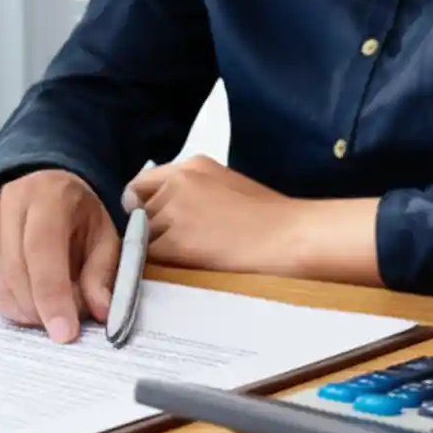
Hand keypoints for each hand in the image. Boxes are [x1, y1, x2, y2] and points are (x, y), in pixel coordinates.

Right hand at [0, 170, 119, 342]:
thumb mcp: (103, 238)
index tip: (64, 333)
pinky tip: (26, 293)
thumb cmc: (76, 219)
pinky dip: (8, 305)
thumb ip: (102, 274)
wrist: (42, 193)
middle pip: (16, 274)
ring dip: (25, 312)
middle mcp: (8, 202)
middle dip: (41, 312)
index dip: (52, 295)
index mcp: (48, 194)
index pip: (42, 248)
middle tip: (64, 324)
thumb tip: (102, 312)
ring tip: (48, 307)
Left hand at [126, 156, 382, 284]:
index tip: (153, 222)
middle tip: (185, 245)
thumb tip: (161, 208)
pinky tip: (191, 266)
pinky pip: (151, 258)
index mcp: (192, 166)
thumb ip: (192, 191)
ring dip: (159, 249)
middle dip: (153, 229)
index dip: (144, 206)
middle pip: (141, 212)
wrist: (292, 237)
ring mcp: (174, 211)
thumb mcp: (227, 187)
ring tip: (197, 255)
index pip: (142, 184)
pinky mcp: (175, 241)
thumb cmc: (271, 219)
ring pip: (144, 236)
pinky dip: (164, 265)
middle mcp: (178, 182)